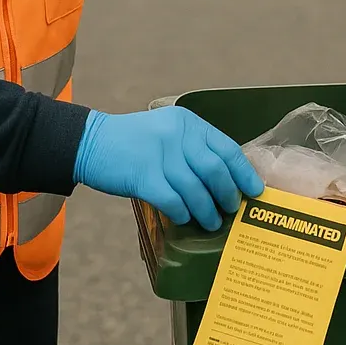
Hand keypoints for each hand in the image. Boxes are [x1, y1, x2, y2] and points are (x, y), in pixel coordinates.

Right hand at [73, 106, 263, 230]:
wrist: (91, 141)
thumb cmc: (133, 142)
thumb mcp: (167, 132)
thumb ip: (193, 149)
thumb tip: (225, 181)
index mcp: (186, 123)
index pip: (226, 148)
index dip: (243, 172)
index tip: (255, 190)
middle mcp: (176, 135)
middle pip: (215, 171)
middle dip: (227, 194)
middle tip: (230, 209)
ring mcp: (159, 155)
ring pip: (196, 190)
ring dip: (207, 211)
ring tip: (210, 222)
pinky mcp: (143, 176)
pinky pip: (173, 202)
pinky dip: (183, 213)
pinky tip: (184, 218)